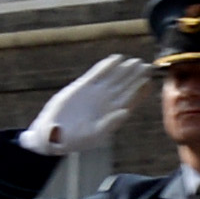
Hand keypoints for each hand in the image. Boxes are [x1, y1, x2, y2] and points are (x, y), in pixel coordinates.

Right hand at [21, 53, 147, 157]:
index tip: (147, 78)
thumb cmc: (73, 140)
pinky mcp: (82, 86)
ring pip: (114, 77)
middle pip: (125, 84)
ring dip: (124, 69)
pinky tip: (115, 58)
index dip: (140, 87)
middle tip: (144, 64)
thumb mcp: (93, 135)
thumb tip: (125, 111)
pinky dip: (105, 66)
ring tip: (134, 60)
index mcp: (113, 112)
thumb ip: (110, 124)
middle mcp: (107, 101)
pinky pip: (96, 73)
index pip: (131, 97)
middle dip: (135, 75)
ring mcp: (95, 92)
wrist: (52, 134)